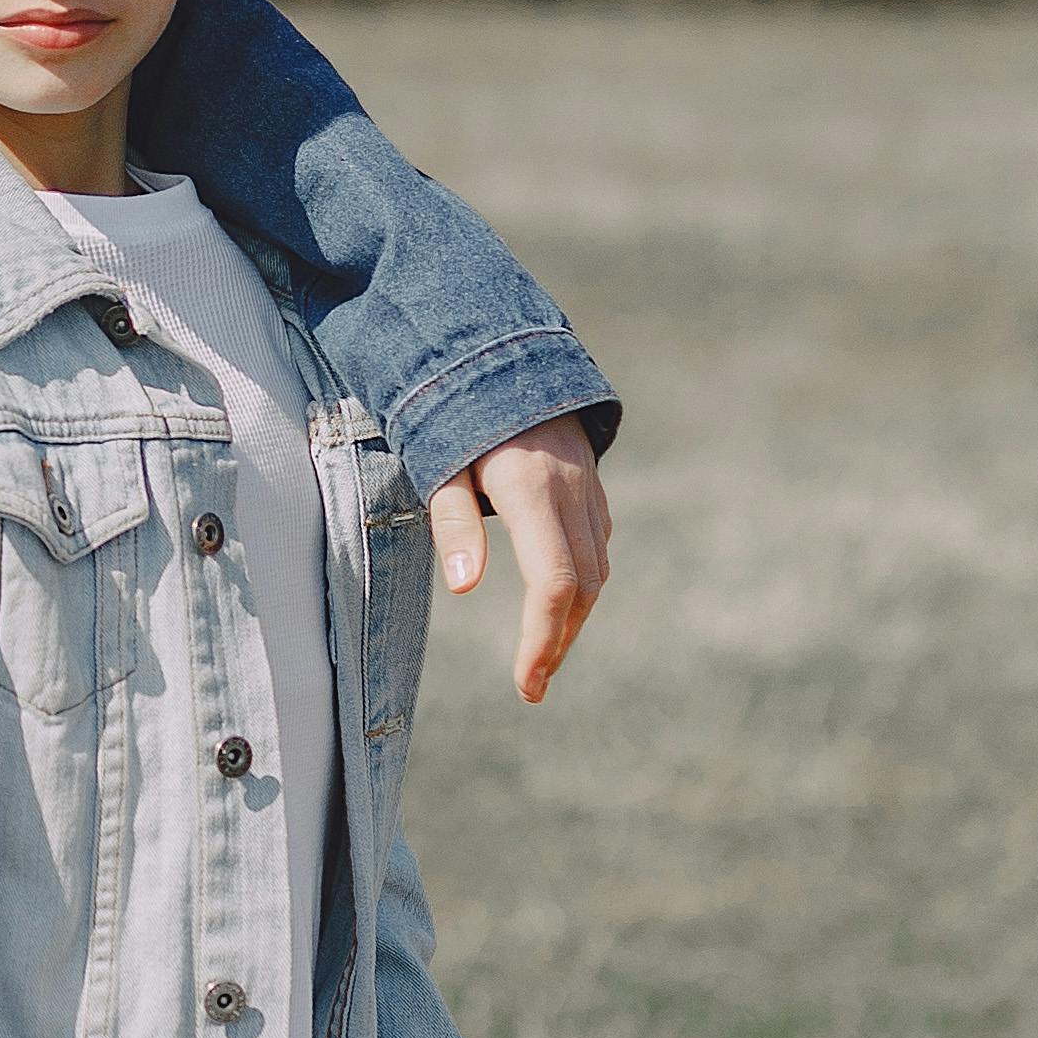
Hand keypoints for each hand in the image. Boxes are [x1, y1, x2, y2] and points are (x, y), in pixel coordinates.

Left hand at [429, 415, 608, 702]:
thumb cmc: (457, 412)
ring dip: (573, 618)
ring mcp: (589, 489)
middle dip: (559, 642)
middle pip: (582, 587)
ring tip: (542, 654)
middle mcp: (572, 492)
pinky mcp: (593, 487)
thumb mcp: (440, 463)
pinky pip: (596, 546)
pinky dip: (580, 582)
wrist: (505, 354)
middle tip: (532, 683)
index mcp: (532, 490)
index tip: (526, 683)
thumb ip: (452, 523)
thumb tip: (465, 588)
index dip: (543, 640)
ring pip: (596, 570)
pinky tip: (556, 602)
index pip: (552, 582)